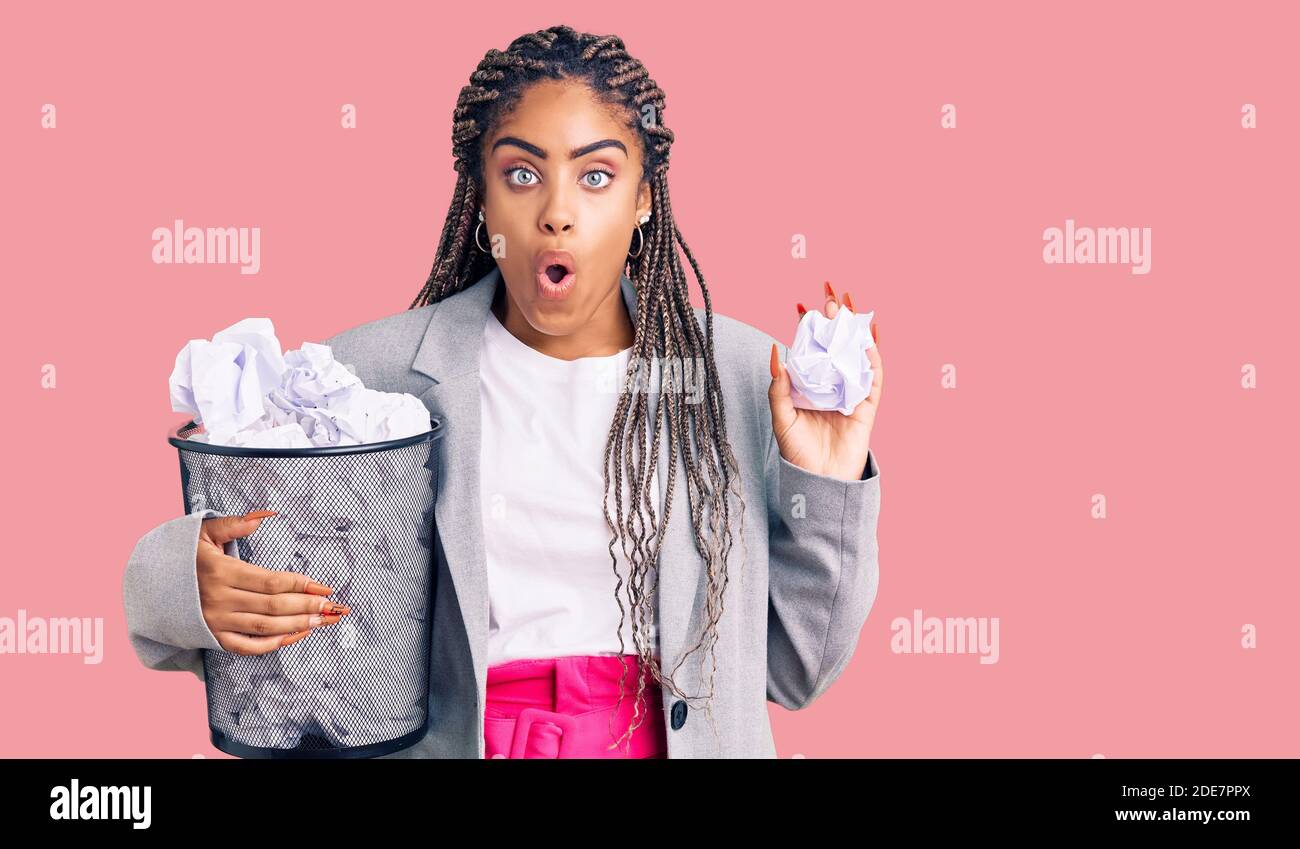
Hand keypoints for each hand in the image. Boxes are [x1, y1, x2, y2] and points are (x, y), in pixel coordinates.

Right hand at [196, 510, 350, 654]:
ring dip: (298, 625)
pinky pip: (247, 647)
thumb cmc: (184, 556)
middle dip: (307, 607)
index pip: (270, 582)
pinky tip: (294, 636)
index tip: (323, 586)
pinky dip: (273, 644)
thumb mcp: (204, 532)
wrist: (152, 586)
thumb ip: (235, 523)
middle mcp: (220, 599)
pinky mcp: (214, 637)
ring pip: (265, 627)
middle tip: (333, 607)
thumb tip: (266, 515)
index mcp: (222, 571)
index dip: (300, 584)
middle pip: (273, 606)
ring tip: (323, 621)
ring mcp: (217, 621)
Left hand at [768, 282, 882, 480]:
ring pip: (856, 354)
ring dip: (854, 328)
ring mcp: (851, 393)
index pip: (811, 349)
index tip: (801, 305)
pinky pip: (874, 377)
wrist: (820, 482)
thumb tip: (775, 353)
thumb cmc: (799, 453)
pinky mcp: (867, 405)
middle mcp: (831, 384)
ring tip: (848, 304)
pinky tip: (867, 338)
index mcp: (810, 385)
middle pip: (836, 344)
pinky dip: (873, 357)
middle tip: (830, 291)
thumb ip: (778, 389)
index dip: (808, 327)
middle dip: (834, 318)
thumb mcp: (782, 419)